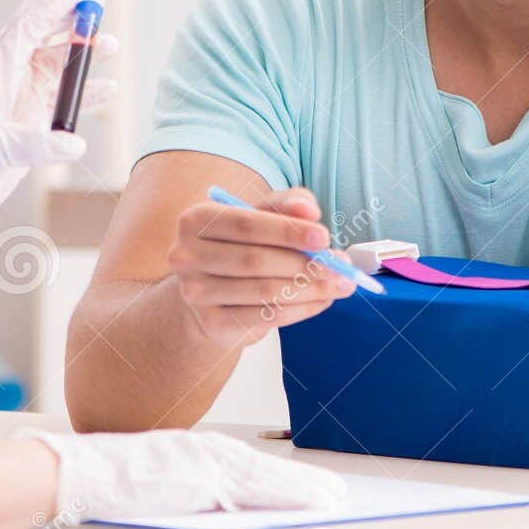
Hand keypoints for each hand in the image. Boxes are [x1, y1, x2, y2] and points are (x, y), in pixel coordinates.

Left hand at [0, 0, 118, 279]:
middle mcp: (6, 82)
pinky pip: (64, 101)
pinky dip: (86, 93)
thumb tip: (74, 143)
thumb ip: (31, 146)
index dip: (51, 1)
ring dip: (83, 54)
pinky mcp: (31, 125)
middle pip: (43, 38)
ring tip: (111, 44)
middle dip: (70, 18)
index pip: (25, 28)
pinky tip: (108, 89)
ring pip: (57, 66)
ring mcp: (20, 102)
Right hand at [32, 428, 348, 521]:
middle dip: (301, 481)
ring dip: (302, 488)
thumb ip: (178, 481)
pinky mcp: (199, 477)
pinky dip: (284, 492)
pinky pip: (251, 488)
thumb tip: (207, 501)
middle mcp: (201, 451)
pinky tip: (307, 501)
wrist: (74, 473)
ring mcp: (201, 463)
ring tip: (333, 498)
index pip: (245, 463)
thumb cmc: (102, 479)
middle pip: (262, 468)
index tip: (308, 484)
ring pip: (264, 476)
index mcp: (191, 449)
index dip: (280, 475)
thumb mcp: (148, 474)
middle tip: (337, 490)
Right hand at [166, 186, 356, 352]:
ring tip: (339, 284)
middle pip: (255, 261)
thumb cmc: (240, 245)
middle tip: (341, 267)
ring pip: (264, 292)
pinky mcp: (211, 323)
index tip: (323, 237)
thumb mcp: (260, 216)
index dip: (287, 231)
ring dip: (310, 289)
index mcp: (196, 220)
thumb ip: (285, 204)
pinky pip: (265, 317)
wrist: (209, 291)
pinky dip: (301, 309)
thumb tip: (309, 210)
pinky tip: (320, 301)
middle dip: (305, 264)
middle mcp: (187, 256)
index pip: (245, 224)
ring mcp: (195, 293)